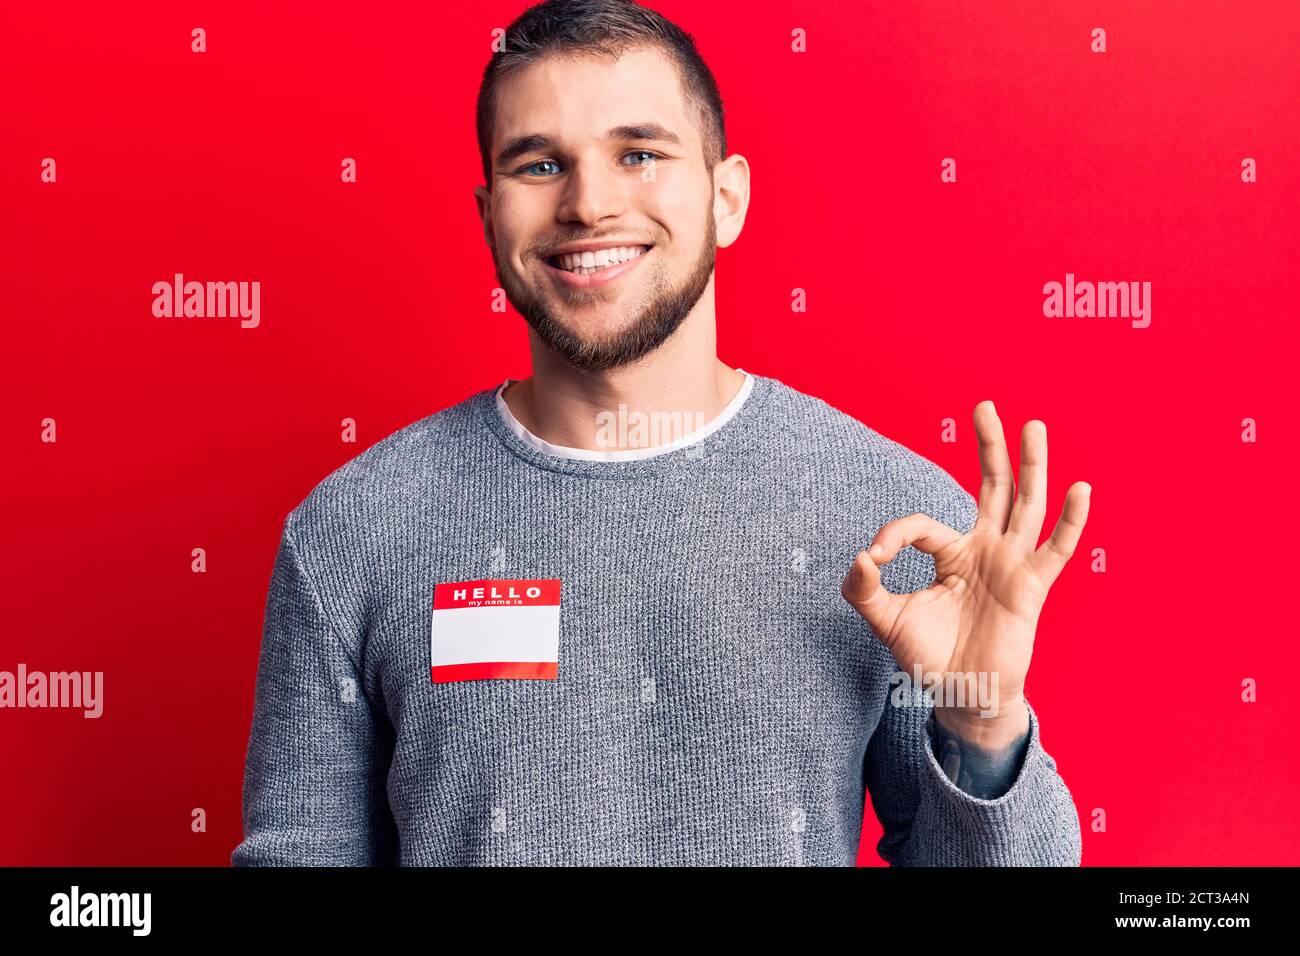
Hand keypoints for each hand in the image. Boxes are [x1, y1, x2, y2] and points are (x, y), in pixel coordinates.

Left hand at [840, 401, 1089, 749]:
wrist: (961, 696)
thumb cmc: (928, 657)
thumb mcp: (886, 621)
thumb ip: (864, 590)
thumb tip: (859, 558)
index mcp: (950, 554)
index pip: (921, 524)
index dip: (893, 535)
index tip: (872, 559)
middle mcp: (984, 550)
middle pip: (992, 488)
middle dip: (988, 447)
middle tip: (984, 404)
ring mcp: (1011, 565)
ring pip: (1025, 505)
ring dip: (1029, 465)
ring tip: (1032, 424)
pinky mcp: (1032, 588)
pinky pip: (1055, 550)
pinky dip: (1070, 521)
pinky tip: (1080, 488)